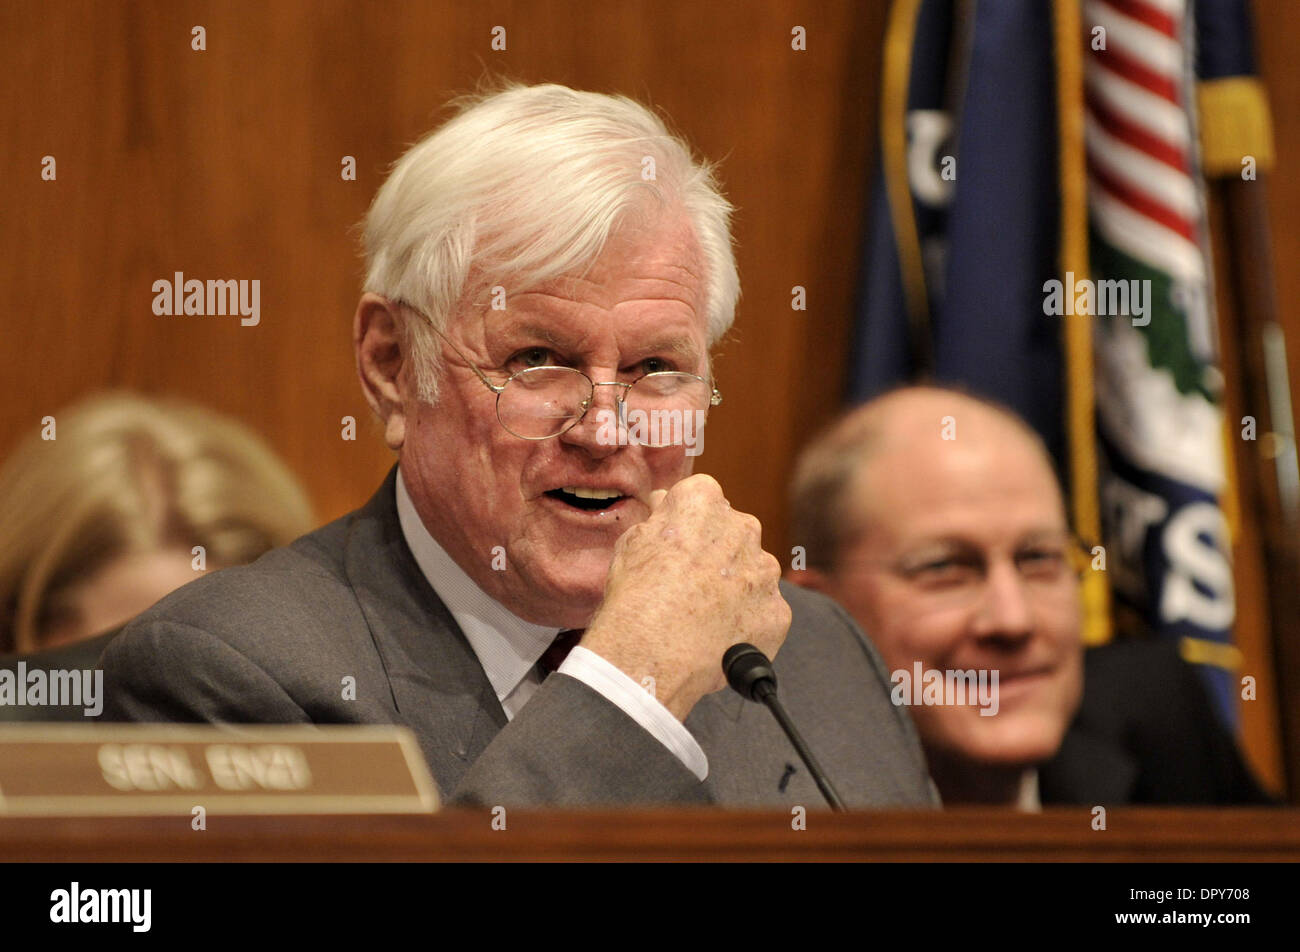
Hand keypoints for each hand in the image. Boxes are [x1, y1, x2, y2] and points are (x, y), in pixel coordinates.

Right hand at [581, 474, 791, 721]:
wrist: (651, 655)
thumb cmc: (635, 597)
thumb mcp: (631, 544)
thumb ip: (658, 518)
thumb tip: (666, 504)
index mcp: (704, 502)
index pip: (702, 498)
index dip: (688, 523)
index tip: (677, 544)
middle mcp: (743, 529)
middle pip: (734, 533)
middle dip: (717, 553)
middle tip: (689, 584)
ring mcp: (765, 572)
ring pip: (753, 572)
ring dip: (736, 587)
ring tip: (703, 615)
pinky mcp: (777, 611)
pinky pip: (763, 611)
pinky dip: (747, 622)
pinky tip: (719, 637)